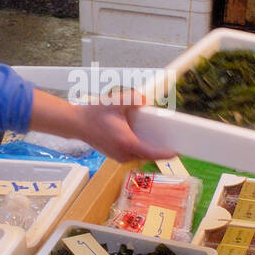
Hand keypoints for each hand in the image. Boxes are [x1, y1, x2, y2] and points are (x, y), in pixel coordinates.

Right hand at [29, 88, 175, 163]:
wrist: (77, 124)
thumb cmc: (94, 114)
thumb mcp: (115, 101)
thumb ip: (134, 99)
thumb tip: (147, 101)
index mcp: (126, 142)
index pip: (152, 153)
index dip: (167, 153)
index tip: (178, 151)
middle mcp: (124, 153)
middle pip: (149, 154)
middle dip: (161, 148)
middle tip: (174, 138)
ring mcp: (120, 156)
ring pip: (142, 154)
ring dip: (150, 147)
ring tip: (160, 135)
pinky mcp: (118, 155)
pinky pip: (135, 153)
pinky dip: (141, 146)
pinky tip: (144, 135)